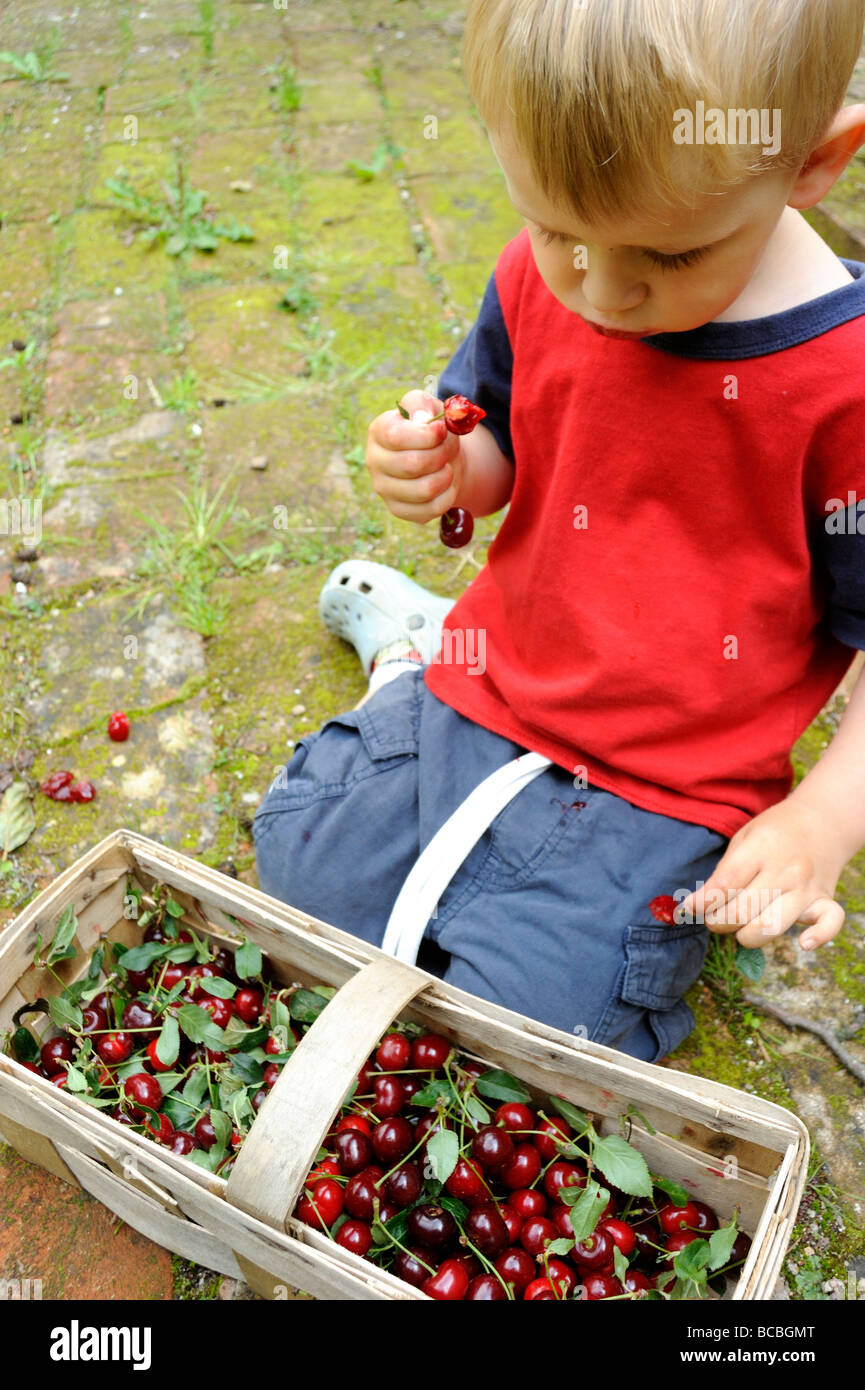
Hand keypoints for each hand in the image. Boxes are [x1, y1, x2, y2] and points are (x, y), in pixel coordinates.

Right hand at [366, 390, 462, 523]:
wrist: (441, 458)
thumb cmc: (432, 430)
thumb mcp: (429, 407)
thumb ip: (422, 404)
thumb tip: (422, 419)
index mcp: (379, 432)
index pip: (396, 436)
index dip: (426, 435)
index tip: (441, 431)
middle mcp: (375, 461)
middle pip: (412, 464)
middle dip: (440, 455)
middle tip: (446, 450)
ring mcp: (384, 488)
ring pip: (424, 489)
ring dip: (445, 476)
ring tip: (446, 467)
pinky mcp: (398, 509)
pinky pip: (430, 509)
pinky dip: (447, 495)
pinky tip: (445, 485)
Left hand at [677, 796, 846, 949]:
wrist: (823, 820)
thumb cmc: (775, 831)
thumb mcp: (744, 837)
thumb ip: (725, 870)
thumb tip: (700, 905)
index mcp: (761, 848)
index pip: (725, 885)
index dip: (702, 903)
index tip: (690, 908)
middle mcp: (785, 870)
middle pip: (743, 911)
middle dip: (719, 922)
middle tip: (714, 918)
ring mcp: (807, 887)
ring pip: (773, 926)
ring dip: (747, 936)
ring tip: (739, 928)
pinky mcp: (825, 900)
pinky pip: (829, 924)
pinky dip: (818, 938)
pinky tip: (803, 944)